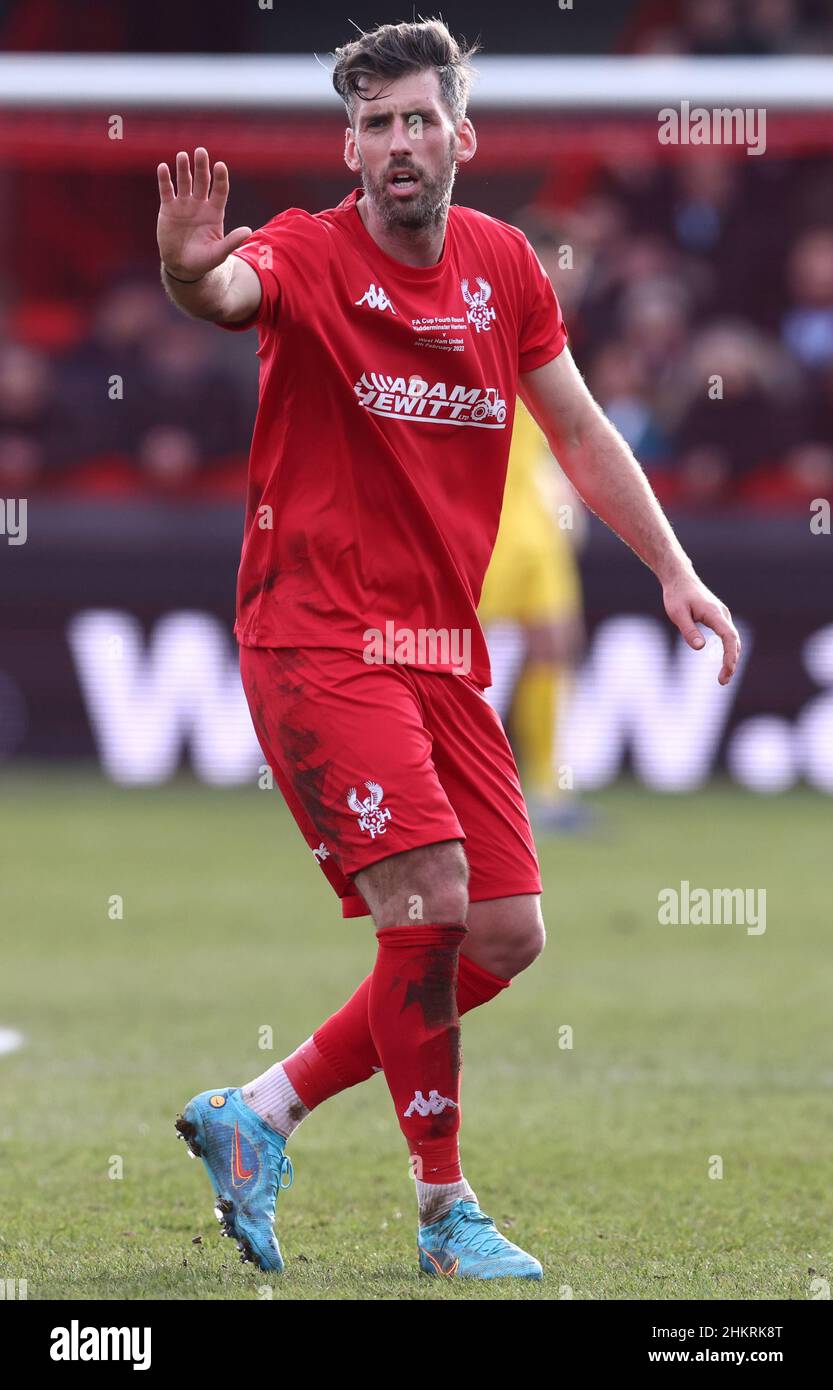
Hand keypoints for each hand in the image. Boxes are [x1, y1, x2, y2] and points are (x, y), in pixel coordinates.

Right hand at [156, 148, 251, 280]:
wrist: (182, 266)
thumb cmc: (204, 260)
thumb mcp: (219, 253)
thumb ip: (232, 241)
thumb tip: (248, 231)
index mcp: (215, 212)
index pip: (220, 191)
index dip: (220, 178)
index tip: (220, 166)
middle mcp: (200, 204)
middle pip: (202, 181)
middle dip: (202, 166)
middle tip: (201, 151)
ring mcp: (184, 204)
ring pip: (185, 182)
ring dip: (183, 168)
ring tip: (183, 156)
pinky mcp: (168, 208)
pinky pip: (166, 190)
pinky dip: (165, 179)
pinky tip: (163, 167)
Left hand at [663, 571, 740, 684]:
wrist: (679, 579)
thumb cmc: (676, 595)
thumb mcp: (677, 614)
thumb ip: (688, 631)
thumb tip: (700, 648)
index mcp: (714, 613)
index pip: (729, 637)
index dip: (730, 655)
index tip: (727, 671)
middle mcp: (722, 614)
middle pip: (734, 641)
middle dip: (731, 662)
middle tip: (722, 681)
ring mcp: (722, 615)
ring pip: (733, 639)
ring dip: (731, 658)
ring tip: (723, 677)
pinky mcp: (719, 617)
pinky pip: (728, 636)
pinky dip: (729, 650)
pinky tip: (724, 662)